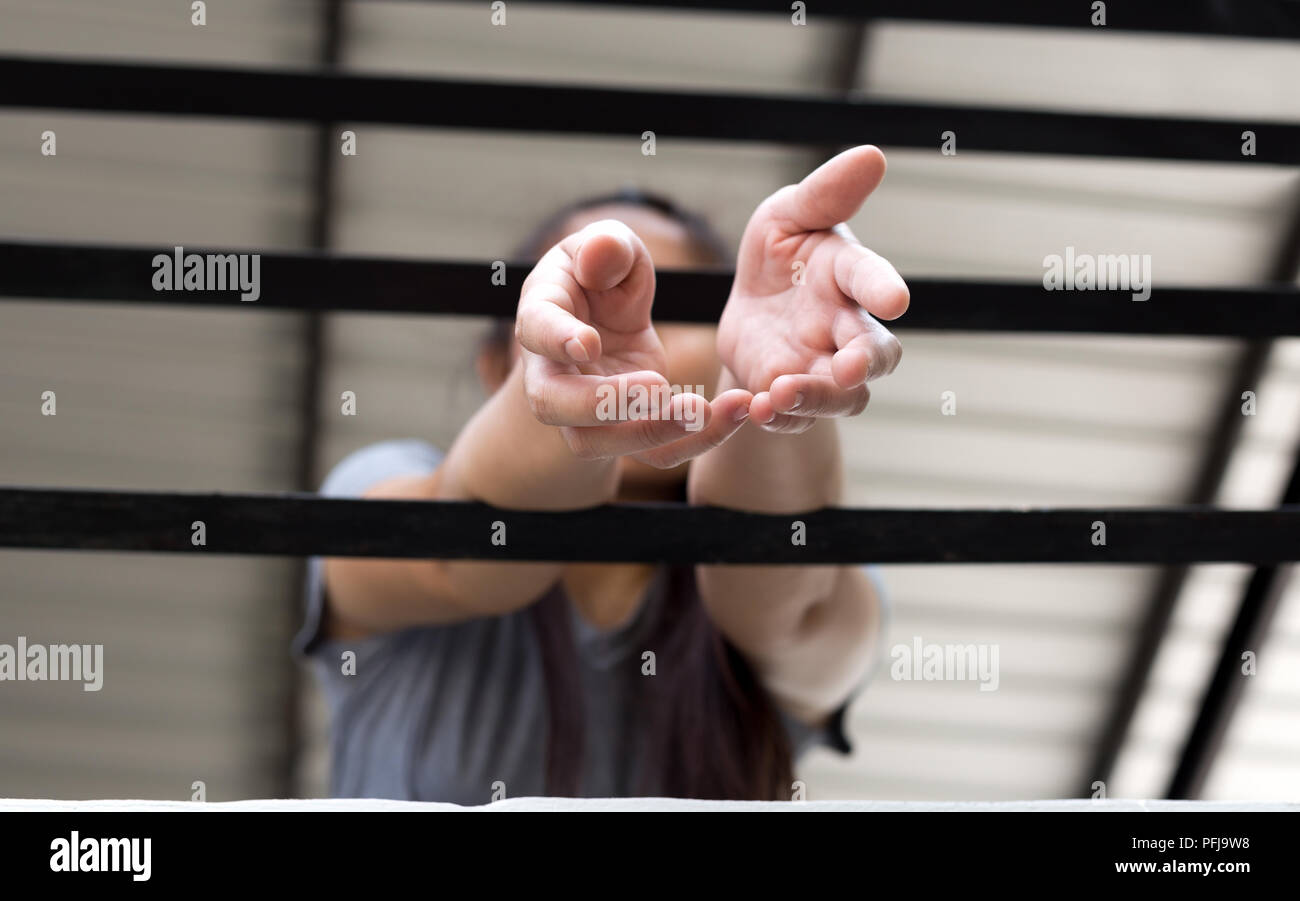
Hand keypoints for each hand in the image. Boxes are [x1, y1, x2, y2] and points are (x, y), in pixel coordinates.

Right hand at [516, 219, 751, 467]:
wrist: (604, 312)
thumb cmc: (601, 272)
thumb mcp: (608, 246)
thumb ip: (607, 246)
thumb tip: (600, 256)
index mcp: (541, 315)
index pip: (536, 331)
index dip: (556, 339)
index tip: (588, 343)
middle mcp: (550, 373)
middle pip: (554, 405)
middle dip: (604, 403)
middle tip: (657, 386)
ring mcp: (582, 412)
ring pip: (600, 442)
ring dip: (654, 432)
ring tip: (704, 409)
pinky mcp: (624, 429)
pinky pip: (653, 451)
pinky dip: (694, 440)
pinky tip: (734, 413)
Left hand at [717, 145, 907, 432]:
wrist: (750, 310)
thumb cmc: (781, 255)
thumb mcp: (786, 216)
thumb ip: (825, 194)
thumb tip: (872, 154)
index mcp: (847, 275)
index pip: (871, 279)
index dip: (884, 288)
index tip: (895, 300)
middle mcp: (848, 327)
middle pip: (874, 353)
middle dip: (863, 363)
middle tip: (848, 369)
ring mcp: (824, 368)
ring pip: (843, 397)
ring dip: (816, 398)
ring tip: (779, 394)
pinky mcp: (794, 397)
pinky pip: (795, 417)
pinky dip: (779, 417)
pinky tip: (755, 408)